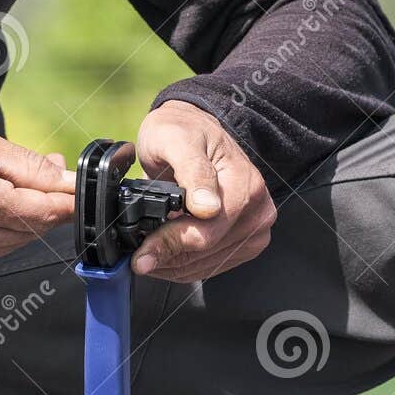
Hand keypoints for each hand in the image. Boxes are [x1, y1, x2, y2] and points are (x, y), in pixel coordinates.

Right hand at [0, 121, 75, 272]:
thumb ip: (24, 164)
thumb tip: (63, 176)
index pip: (48, 212)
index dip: (70, 200)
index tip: (82, 189)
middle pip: (35, 231)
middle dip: (45, 204)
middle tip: (42, 174)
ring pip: (14, 244)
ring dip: (20, 219)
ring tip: (1, 184)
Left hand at [132, 101, 275, 281]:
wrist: (194, 129)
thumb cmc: (182, 130)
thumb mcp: (177, 139)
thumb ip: (192, 170)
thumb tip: (207, 208)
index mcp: (245, 185)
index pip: (207, 231)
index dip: (170, 244)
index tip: (141, 256)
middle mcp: (257, 209)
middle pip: (206, 251)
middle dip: (166, 257)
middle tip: (136, 258)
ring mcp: (253, 227)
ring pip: (207, 265)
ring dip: (172, 265)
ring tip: (147, 254)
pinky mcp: (245, 242)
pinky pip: (211, 265)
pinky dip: (183, 265)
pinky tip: (164, 254)